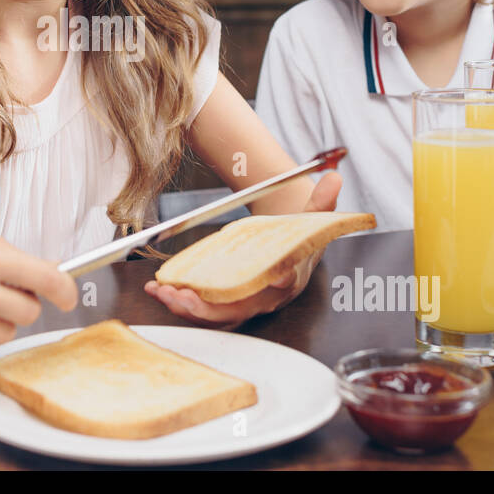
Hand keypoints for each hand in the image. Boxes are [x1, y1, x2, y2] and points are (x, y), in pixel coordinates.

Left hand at [145, 171, 342, 327]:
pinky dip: (180, 301)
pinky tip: (159, 289)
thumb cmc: (297, 241)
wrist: (288, 253)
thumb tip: (335, 179)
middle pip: (237, 307)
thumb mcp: (312, 221)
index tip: (262, 279)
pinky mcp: (225, 302)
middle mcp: (264, 297)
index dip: (271, 282)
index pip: (280, 282)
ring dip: (186, 306)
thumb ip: (322, 203)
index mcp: (288, 277)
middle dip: (207, 306)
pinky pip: (202, 308)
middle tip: (181, 295)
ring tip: (162, 292)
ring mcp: (244, 302)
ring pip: (215, 313)